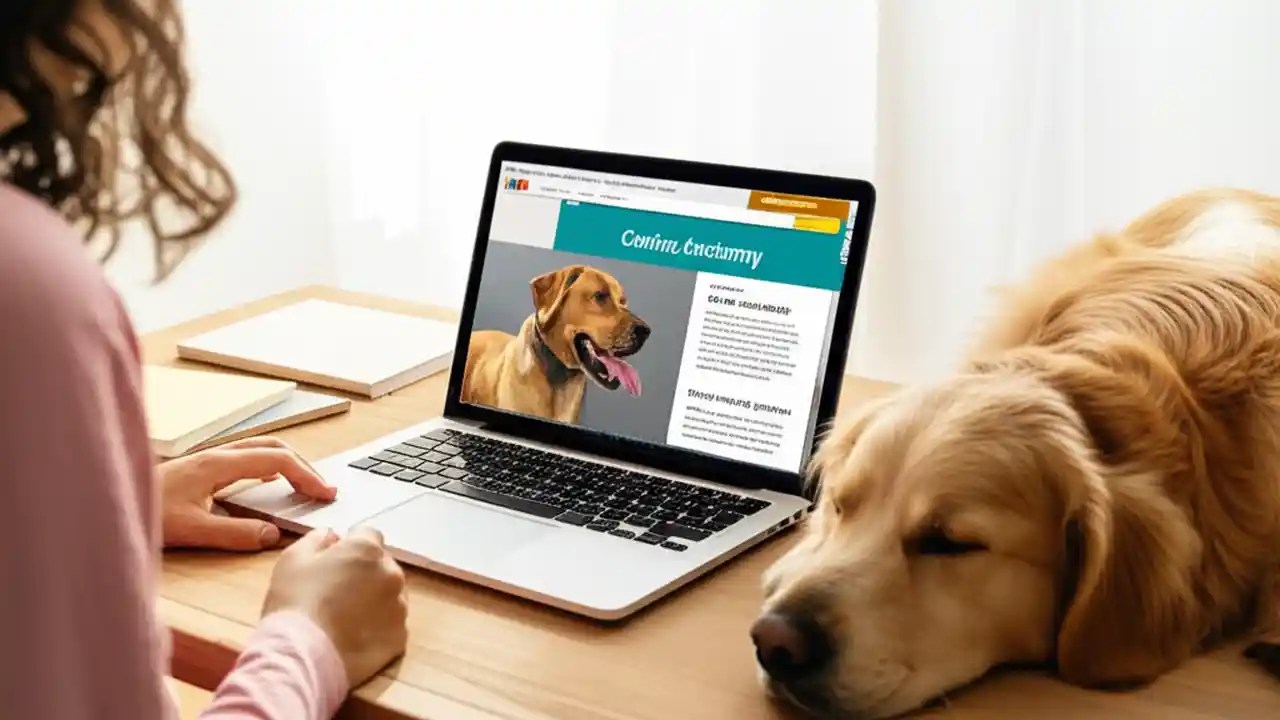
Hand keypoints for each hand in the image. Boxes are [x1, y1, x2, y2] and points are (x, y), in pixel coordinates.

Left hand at [159, 437, 336, 550]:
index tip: (324, 495)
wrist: (105, 502)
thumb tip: (272, 535)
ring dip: (288, 464)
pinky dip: (270, 466)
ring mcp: (209, 459)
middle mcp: (217, 455)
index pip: (277, 460)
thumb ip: (235, 534)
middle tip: (322, 490)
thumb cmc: (144, 512)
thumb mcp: (192, 530)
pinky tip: (271, 484)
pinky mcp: (203, 468)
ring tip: (305, 485)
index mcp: (219, 464)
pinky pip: (248, 458)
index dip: (306, 475)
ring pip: (261, 449)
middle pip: (274, 447)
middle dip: (303, 466)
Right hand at [263, 526, 408, 686]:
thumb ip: (317, 539)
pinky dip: (378, 627)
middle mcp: (392, 574)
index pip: (368, 535)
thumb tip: (332, 535)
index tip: (335, 562)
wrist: (302, 654)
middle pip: (382, 565)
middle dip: (365, 573)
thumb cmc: (295, 601)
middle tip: (339, 592)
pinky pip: (391, 624)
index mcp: (367, 550)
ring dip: (375, 599)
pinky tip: (355, 636)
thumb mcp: (294, 559)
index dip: (351, 546)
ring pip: (390, 595)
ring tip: (347, 617)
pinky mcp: (399, 638)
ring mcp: (399, 607)